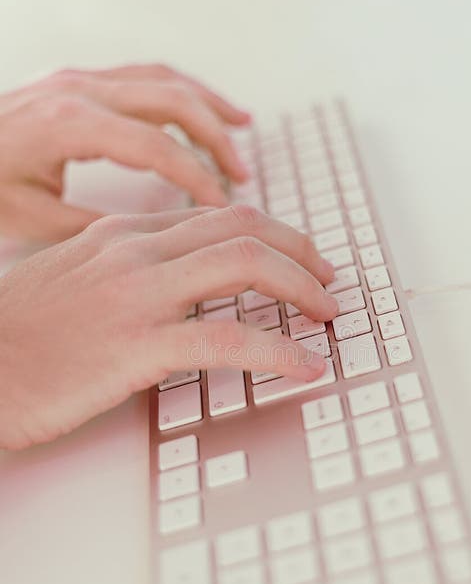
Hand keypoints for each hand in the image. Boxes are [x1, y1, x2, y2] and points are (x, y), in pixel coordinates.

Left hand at [0, 63, 250, 240]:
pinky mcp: (77, 81)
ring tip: (242, 132)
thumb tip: (148, 241)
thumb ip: (92, 227)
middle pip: (172, 103)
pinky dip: (181, 92)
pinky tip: (202, 109)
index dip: (197, 179)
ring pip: (163, 80)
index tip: (221, 210)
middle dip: (215, 139)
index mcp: (71, 124)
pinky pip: (145, 76)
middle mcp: (80, 90)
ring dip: (207, 107)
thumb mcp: (29, 217)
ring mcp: (79, 79)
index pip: (157, 147)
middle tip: (242, 178)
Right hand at [0, 205, 337, 449]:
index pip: (217, 217)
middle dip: (300, 251)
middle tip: (327, 282)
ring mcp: (138, 294)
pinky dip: (279, 351)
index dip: (271, 235)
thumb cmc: (17, 335)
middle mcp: (135, 251)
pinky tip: (306, 366)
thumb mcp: (74, 281)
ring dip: (301, 287)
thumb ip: (128, 272)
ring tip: (327, 315)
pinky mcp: (137, 345)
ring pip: (245, 264)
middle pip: (242, 227)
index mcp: (121, 235)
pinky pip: (229, 341)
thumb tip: (182, 290)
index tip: (298, 258)